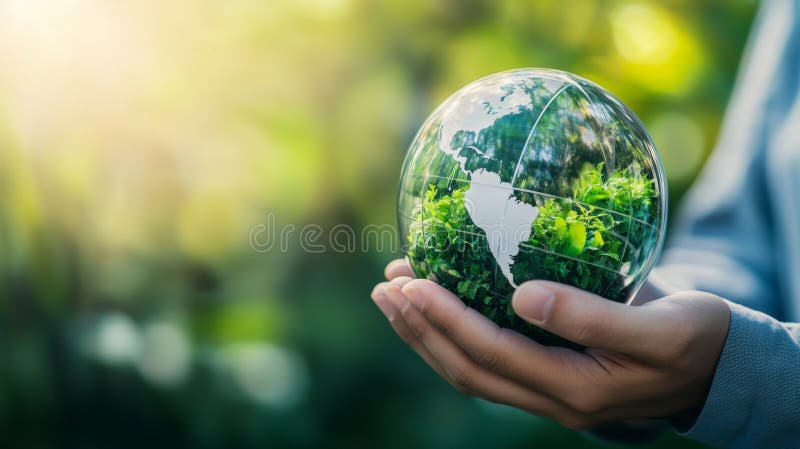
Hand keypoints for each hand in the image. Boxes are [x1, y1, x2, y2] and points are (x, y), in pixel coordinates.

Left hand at [371, 259, 730, 429]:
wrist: (717, 370)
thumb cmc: (696, 340)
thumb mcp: (657, 327)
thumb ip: (589, 316)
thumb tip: (522, 296)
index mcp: (574, 387)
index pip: (490, 353)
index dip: (445, 319)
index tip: (410, 282)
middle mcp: (551, 399)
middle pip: (466, 368)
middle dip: (419, 328)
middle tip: (385, 286)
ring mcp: (547, 393)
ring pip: (470, 369)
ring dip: (426, 334)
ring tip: (394, 294)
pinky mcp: (548, 377)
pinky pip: (487, 362)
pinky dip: (453, 335)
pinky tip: (436, 308)